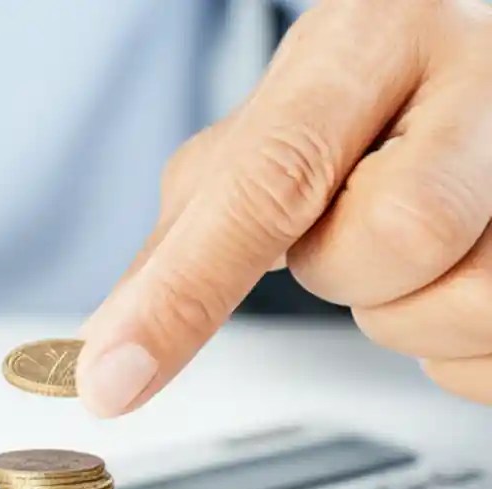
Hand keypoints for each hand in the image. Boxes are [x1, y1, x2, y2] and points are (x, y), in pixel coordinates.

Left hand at [77, 0, 491, 416]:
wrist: (487, 72)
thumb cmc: (375, 105)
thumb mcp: (272, 136)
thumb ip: (192, 236)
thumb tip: (105, 344)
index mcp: (369, 38)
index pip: (268, 178)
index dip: (184, 292)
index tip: (112, 380)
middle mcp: (478, 72)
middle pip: (387, 245)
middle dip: (347, 269)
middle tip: (359, 224)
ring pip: (465, 304)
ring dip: (414, 314)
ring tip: (422, 248)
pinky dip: (463, 348)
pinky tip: (464, 272)